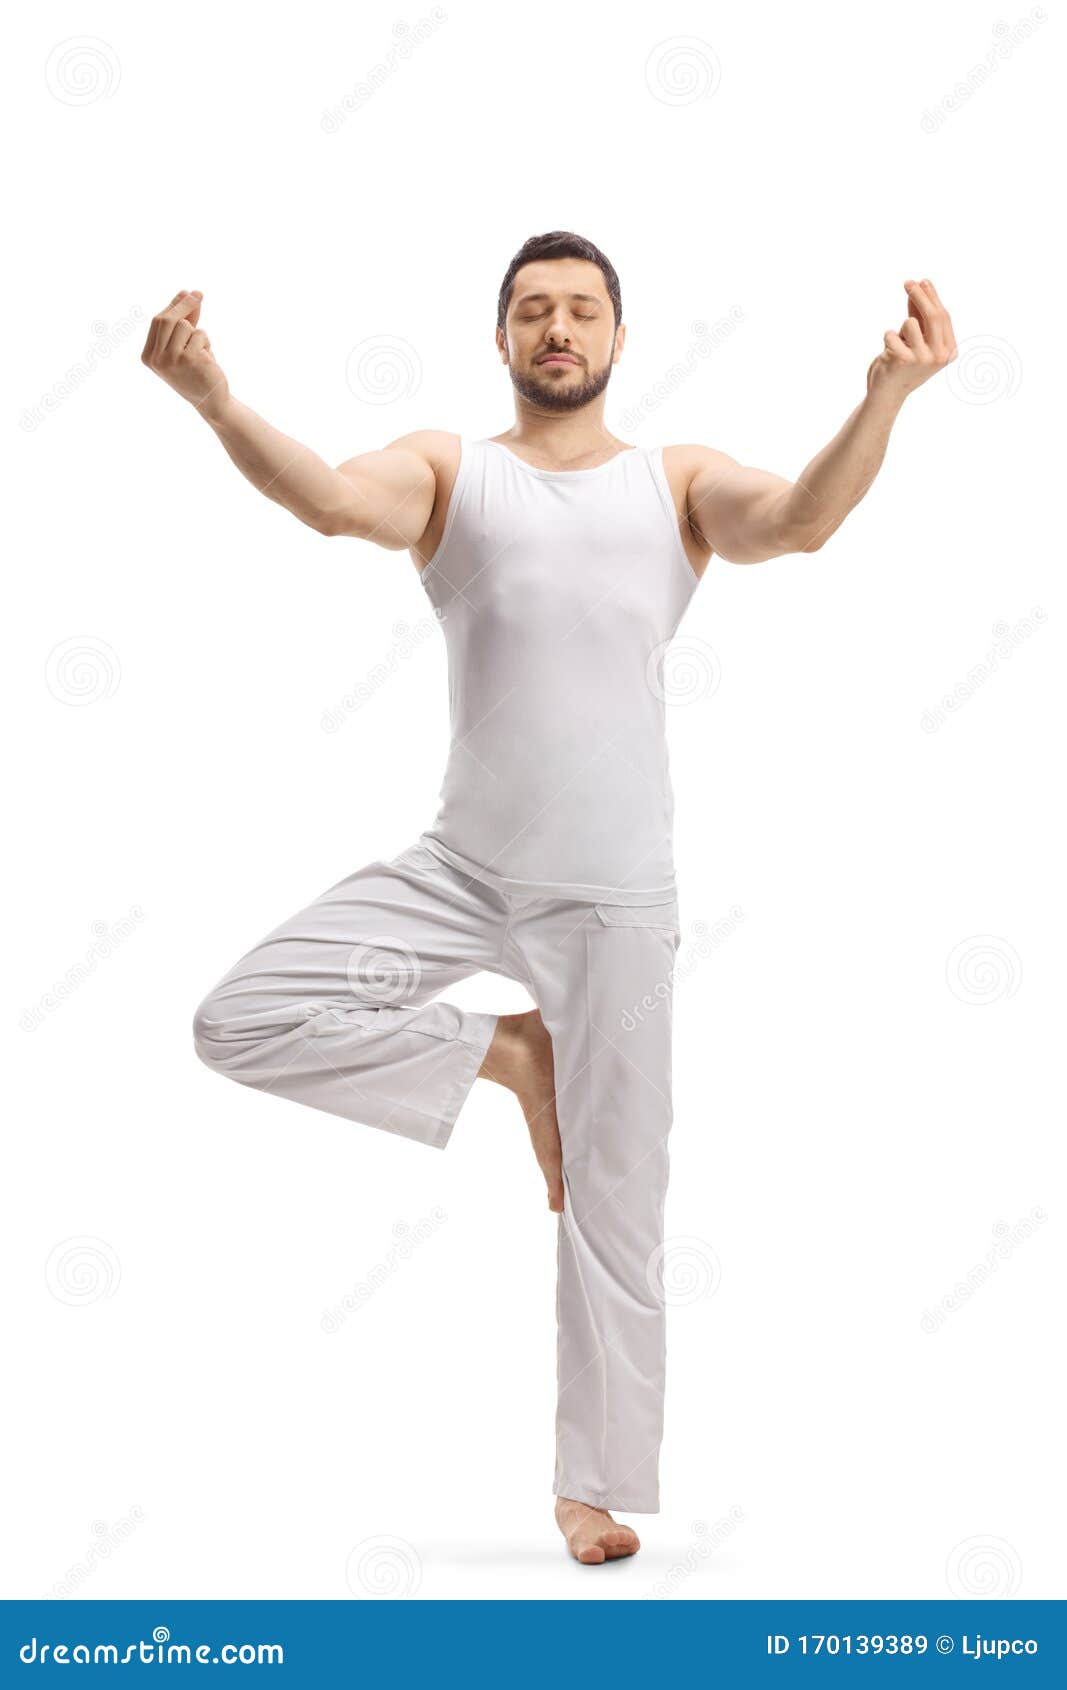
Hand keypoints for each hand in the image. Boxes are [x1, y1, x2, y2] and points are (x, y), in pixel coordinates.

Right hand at [141, 289, 229, 420]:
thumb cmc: (196, 373)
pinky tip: (208, 360)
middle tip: (199, 293)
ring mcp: (172, 359)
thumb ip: (182, 322)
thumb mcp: (183, 347)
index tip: (187, 293)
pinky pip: (200, 335)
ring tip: (202, 352)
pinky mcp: (190, 359)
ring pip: (185, 326)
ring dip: (199, 334)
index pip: (157, 322)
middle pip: (167, 319)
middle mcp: (156, 359)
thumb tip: (186, 293)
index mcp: (148, 356)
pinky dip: (207, 343)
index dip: (173, 305)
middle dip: (184, 304)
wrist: (211, 401)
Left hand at [866, 278, 956, 402]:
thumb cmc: (903, 363)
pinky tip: (888, 353)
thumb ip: (919, 315)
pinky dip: (888, 338)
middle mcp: (940, 356)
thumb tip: (919, 287)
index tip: (922, 281)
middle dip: (920, 296)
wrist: (887, 393)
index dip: (932, 297)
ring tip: (898, 344)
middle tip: (908, 283)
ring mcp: (923, 359)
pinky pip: (892, 334)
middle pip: (933, 316)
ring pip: (910, 323)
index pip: (943, 317)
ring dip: (900, 328)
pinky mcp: (903, 360)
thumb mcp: (916, 339)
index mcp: (949, 350)